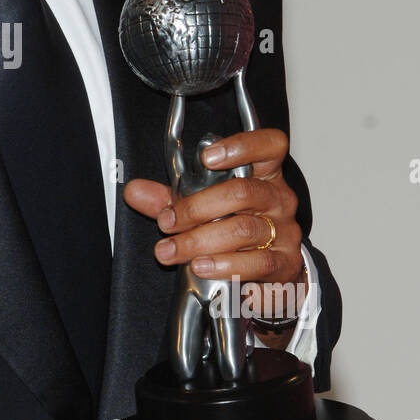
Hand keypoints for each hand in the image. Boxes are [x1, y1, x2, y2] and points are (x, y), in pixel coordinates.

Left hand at [123, 127, 305, 336]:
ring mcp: (285, 230)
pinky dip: (224, 265)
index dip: (242, 146)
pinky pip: (257, 262)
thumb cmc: (236, 227)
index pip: (269, 146)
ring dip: (199, 241)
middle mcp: (278, 198)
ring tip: (171, 251)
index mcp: (263, 174)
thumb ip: (168, 198)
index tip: (208, 158)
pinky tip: (201, 266)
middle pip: (243, 192)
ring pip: (244, 229)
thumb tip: (135, 191)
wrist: (269, 273)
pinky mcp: (285, 263)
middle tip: (167, 221)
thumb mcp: (201, 206)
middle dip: (196, 207)